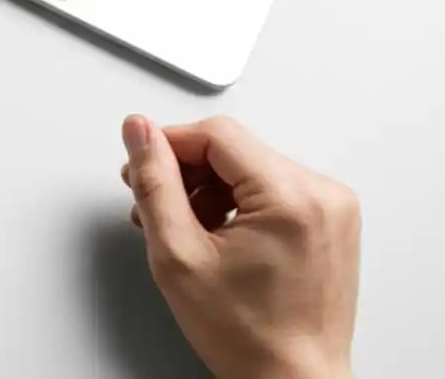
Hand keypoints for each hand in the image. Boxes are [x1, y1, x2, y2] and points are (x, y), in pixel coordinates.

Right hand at [120, 115, 359, 378]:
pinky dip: (236, 203)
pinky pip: (271, 189)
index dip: (168, 144)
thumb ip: (155, 183)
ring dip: (207, 189)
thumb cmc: (247, 336)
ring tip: (181, 228)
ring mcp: (331, 207)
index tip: (139, 163)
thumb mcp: (178, 254)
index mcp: (292, 197)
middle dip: (185, 172)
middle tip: (150, 201)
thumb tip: (140, 133)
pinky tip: (212, 234)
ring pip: (249, 168)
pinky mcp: (329, 221)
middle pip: (234, 150)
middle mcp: (322, 194)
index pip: (217, 135)